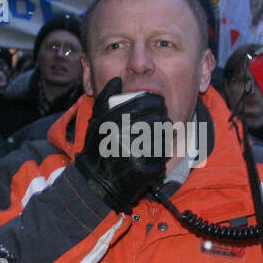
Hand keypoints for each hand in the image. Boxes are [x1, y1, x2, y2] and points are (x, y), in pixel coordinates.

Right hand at [74, 77, 171, 212]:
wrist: (97, 182)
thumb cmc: (98, 148)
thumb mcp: (97, 120)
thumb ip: (105, 97)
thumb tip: (117, 80)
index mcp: (115, 119)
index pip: (149, 102)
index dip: (157, 102)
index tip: (157, 106)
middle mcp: (125, 135)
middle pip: (159, 119)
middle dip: (163, 120)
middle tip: (160, 123)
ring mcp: (135, 154)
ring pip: (164, 136)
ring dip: (165, 136)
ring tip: (158, 138)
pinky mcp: (145, 170)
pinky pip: (163, 155)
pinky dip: (162, 154)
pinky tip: (154, 154)